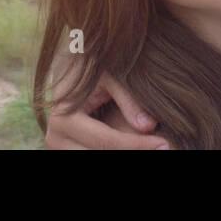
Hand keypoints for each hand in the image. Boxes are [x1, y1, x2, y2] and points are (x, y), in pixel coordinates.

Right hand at [44, 69, 170, 149]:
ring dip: (124, 153)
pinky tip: (138, 146)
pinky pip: (92, 155)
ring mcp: (59, 148)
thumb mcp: (110, 74)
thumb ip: (128, 98)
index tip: (165, 144)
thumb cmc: (92, 64)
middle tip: (165, 148)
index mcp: (64, 117)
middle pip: (100, 155)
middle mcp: (56, 138)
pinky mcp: (66, 149)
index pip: (106, 142)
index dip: (138, 145)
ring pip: (95, 159)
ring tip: (153, 146)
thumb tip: (149, 126)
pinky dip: (114, 151)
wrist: (68, 62)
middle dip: (133, 153)